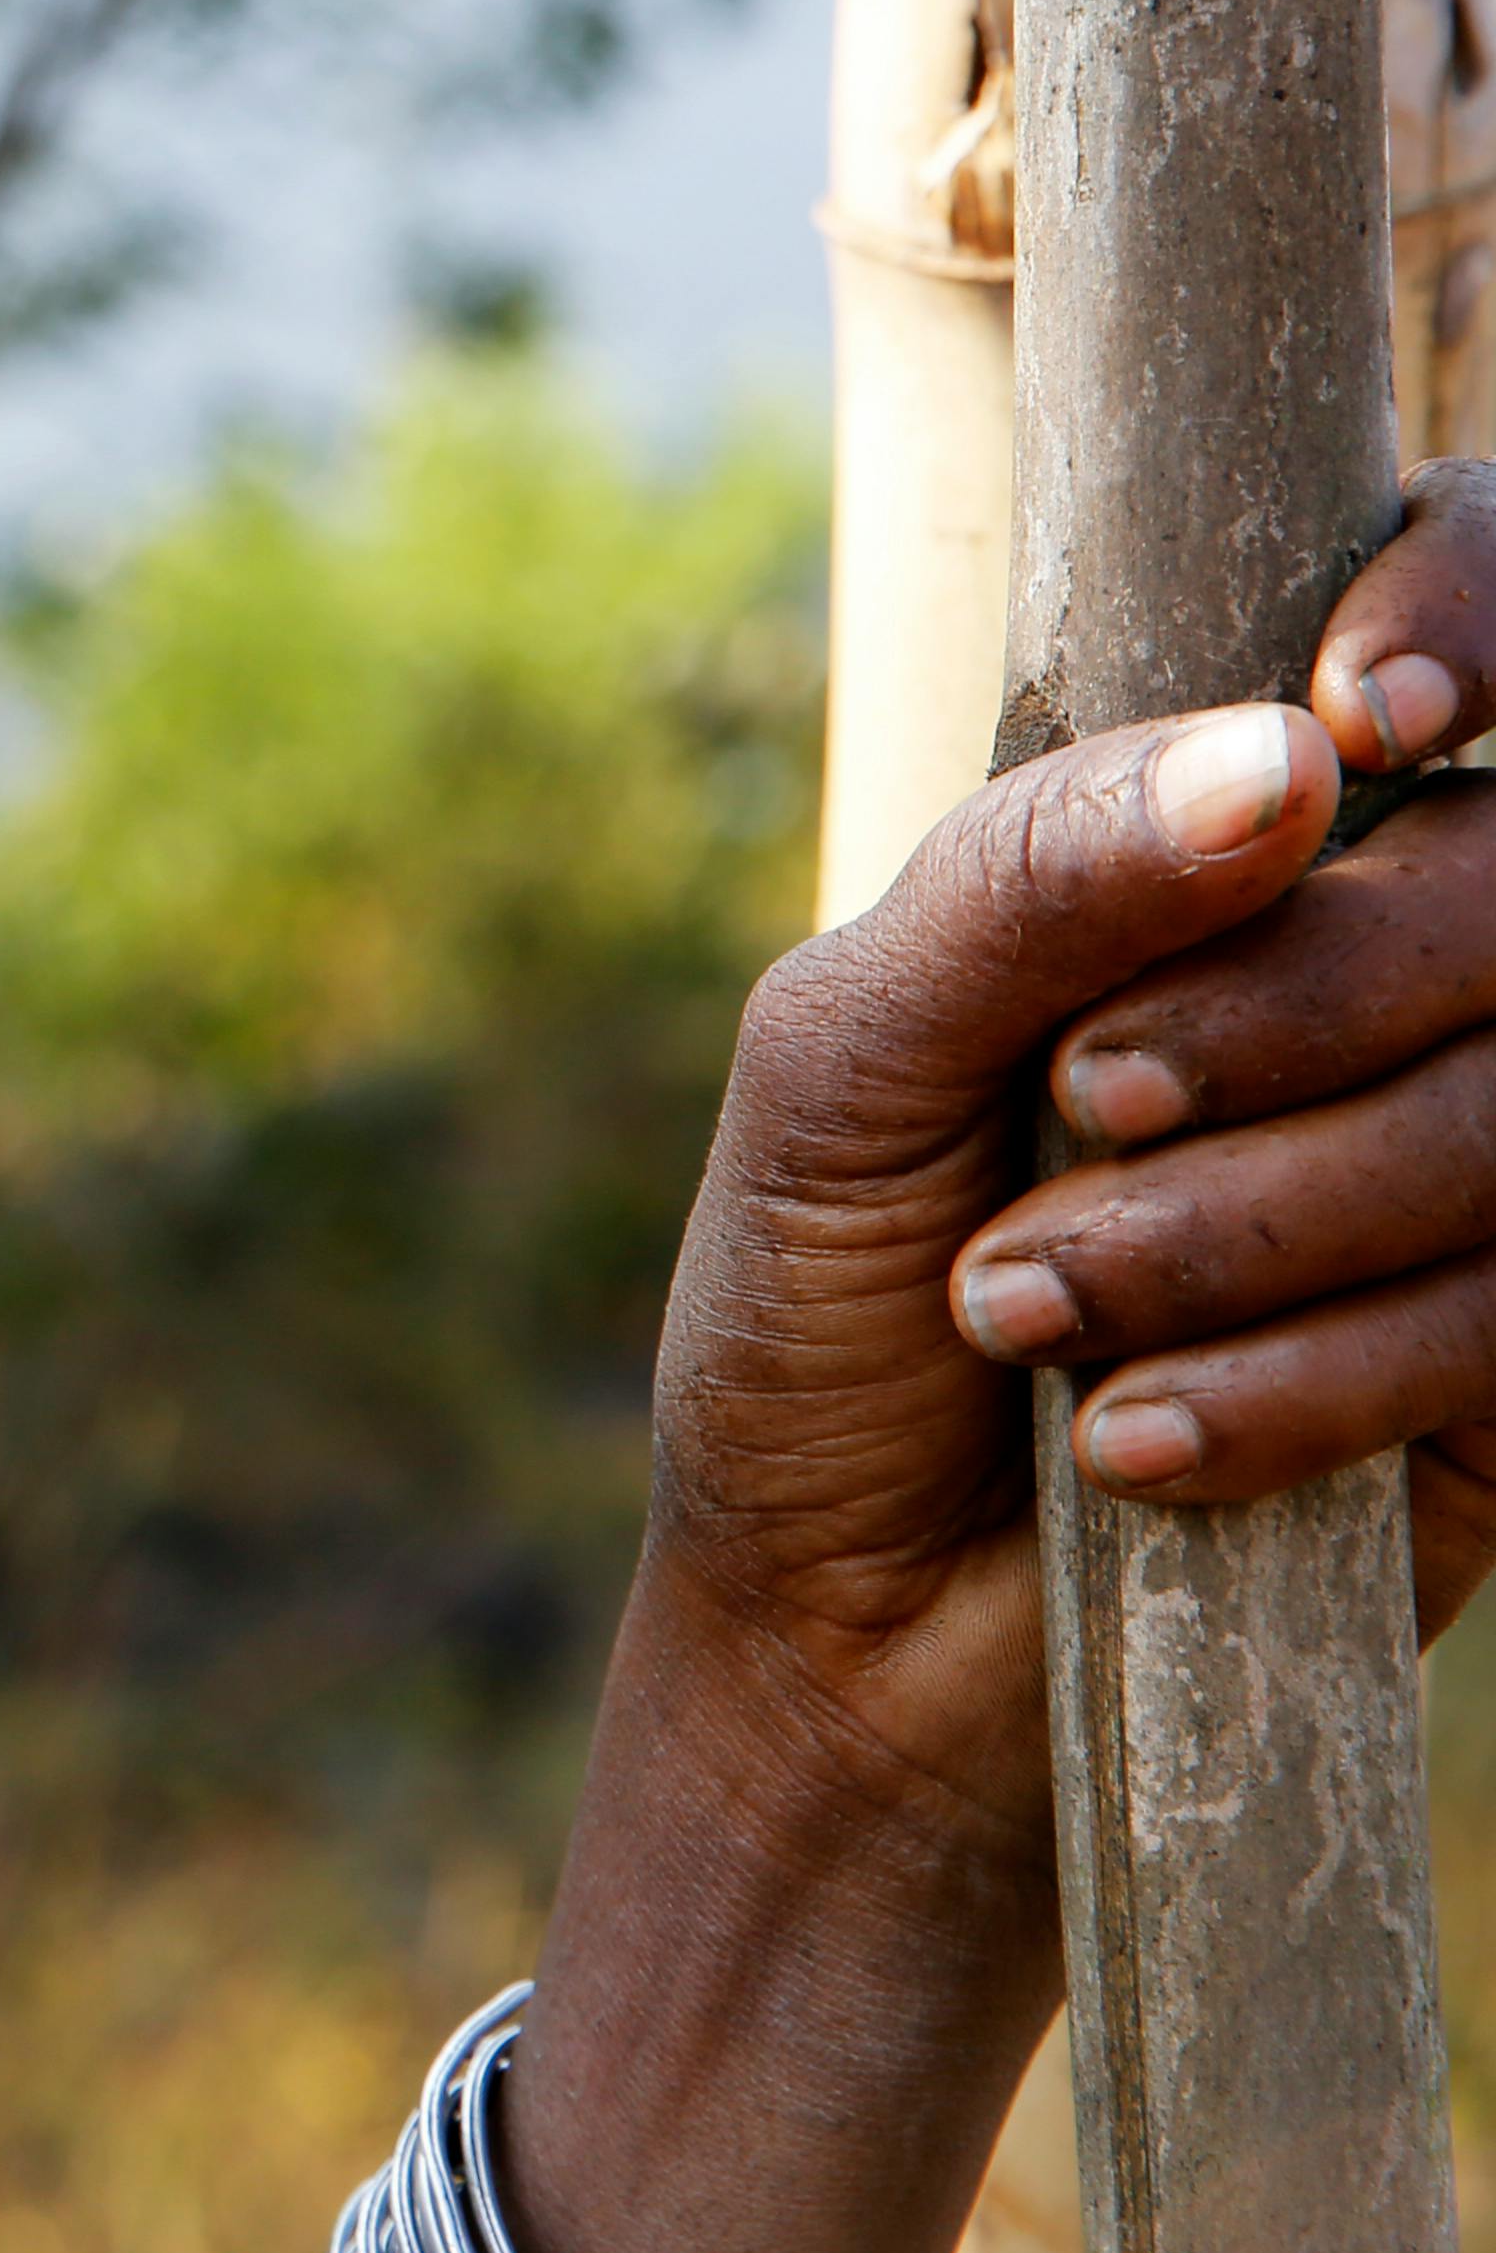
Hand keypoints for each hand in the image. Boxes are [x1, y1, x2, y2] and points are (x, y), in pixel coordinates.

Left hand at [491, 461, 1495, 2252]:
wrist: (846, 1640)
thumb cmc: (822, 1313)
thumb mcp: (840, 1066)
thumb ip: (1030, 880)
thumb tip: (1291, 754)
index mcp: (1229, 851)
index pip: (1462, 617)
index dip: (1474, 612)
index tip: (1363, 722)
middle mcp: (1399, 984)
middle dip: (1285, 1003)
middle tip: (1078, 1101)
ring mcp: (1488, 1169)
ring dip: (1245, 1221)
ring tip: (1025, 1309)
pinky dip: (1303, 1378)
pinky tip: (1129, 1442)